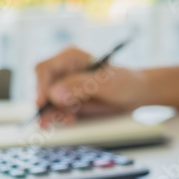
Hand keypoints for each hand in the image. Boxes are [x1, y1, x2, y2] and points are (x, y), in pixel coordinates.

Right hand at [34, 46, 148, 124]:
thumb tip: (55, 94)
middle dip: (47, 105)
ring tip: (69, 121)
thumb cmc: (125, 83)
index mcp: (70, 57)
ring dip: (53, 114)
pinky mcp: (69, 101)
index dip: (41, 86)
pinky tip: (69, 121)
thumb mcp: (106, 83)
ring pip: (48, 102)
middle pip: (43, 88)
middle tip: (55, 120)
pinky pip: (56, 111)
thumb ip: (80, 86)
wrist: (137, 94)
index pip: (45, 69)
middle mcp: (64, 70)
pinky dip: (60, 118)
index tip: (43, 103)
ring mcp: (65, 86)